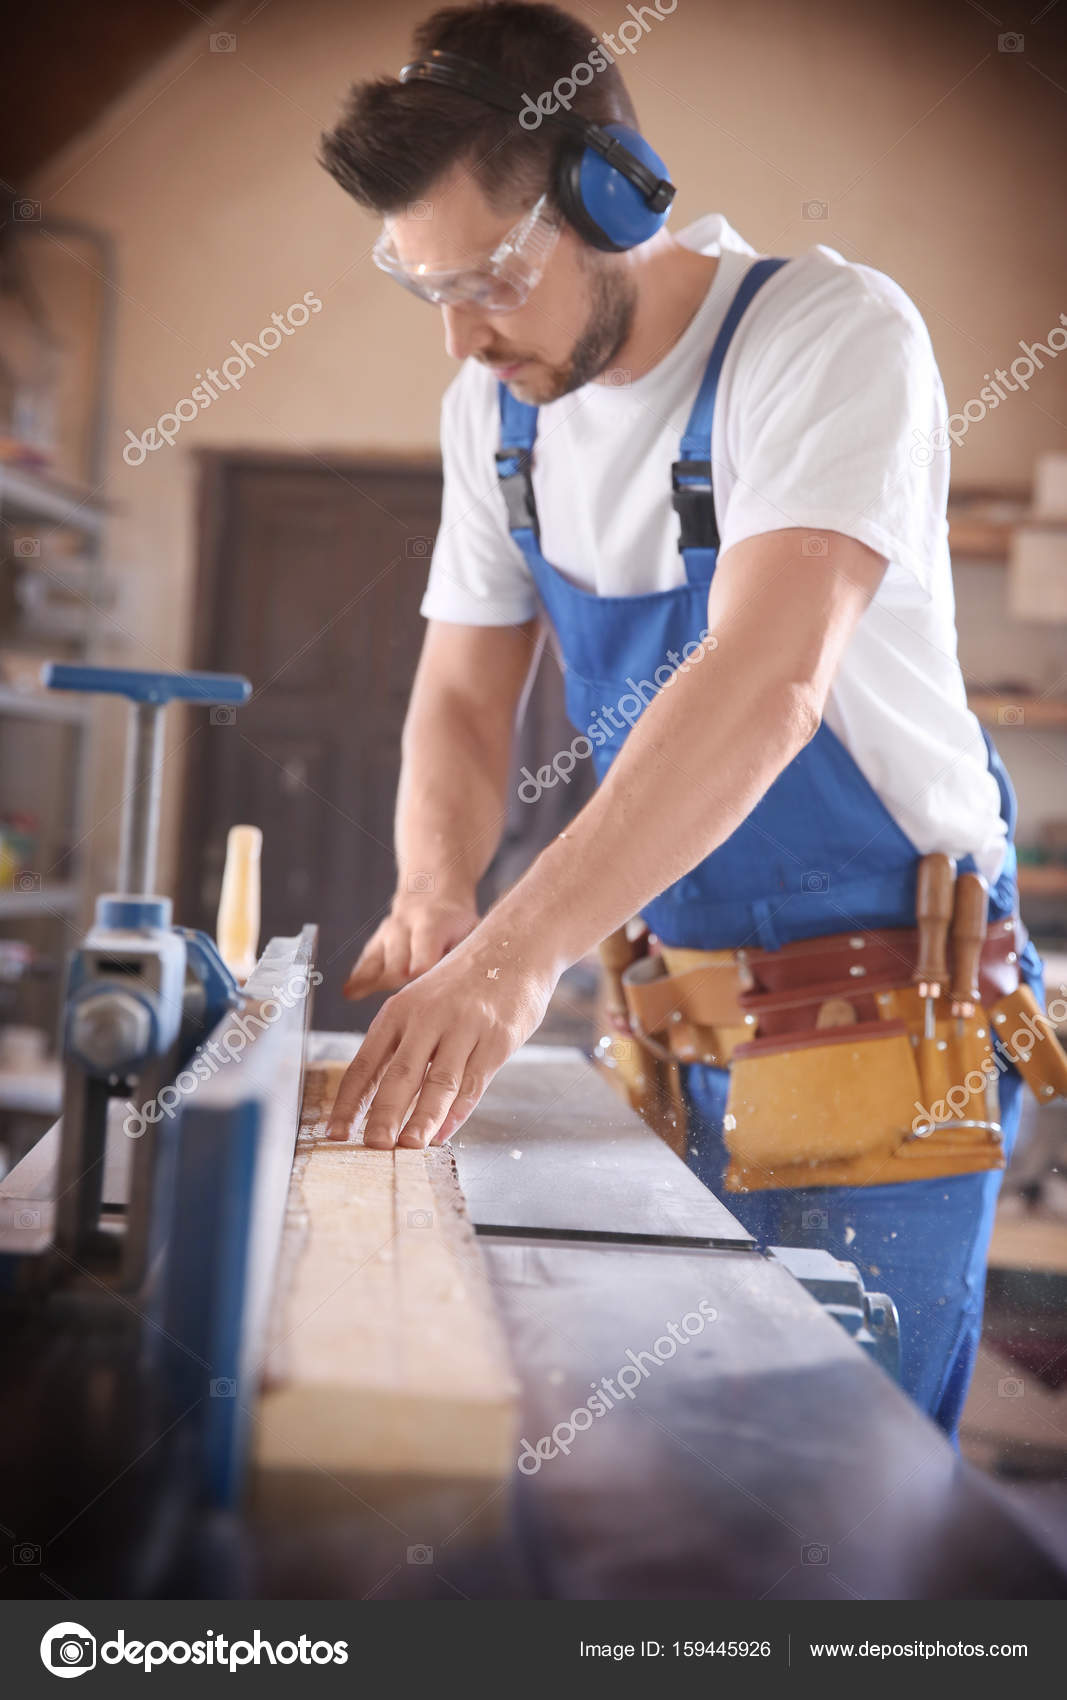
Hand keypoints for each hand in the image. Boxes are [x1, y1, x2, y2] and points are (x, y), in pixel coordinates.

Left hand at [328, 927, 558, 1147]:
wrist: (514, 948)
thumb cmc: (462, 985)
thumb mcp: (422, 1004)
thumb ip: (404, 1047)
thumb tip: (381, 1103)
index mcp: (399, 1010)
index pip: (365, 1063)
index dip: (349, 1101)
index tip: (336, 1132)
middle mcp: (428, 1017)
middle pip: (400, 1074)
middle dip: (384, 1114)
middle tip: (373, 1146)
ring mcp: (464, 1027)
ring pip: (439, 1082)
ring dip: (423, 1118)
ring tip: (409, 1147)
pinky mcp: (497, 1039)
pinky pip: (474, 1082)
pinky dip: (458, 1112)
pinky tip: (445, 1133)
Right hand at [343, 885, 479, 999]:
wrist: (432, 892)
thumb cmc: (459, 922)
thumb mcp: (472, 930)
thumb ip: (468, 953)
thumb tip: (470, 986)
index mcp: (433, 922)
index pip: (424, 948)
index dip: (421, 969)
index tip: (419, 989)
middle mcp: (404, 926)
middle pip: (396, 961)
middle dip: (397, 983)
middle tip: (402, 1013)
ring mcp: (387, 935)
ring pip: (377, 962)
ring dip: (372, 984)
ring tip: (365, 1005)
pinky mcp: (375, 944)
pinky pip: (365, 963)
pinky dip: (358, 978)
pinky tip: (349, 993)